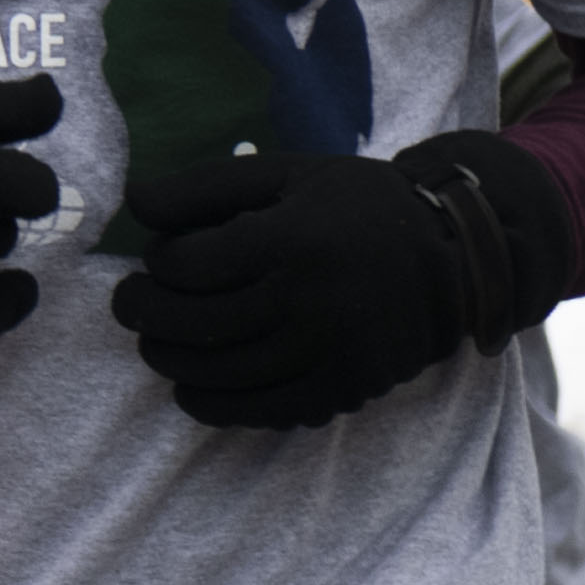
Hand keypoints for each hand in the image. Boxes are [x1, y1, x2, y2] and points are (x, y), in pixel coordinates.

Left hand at [110, 131, 566, 431]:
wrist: (455, 255)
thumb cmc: (354, 205)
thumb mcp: (284, 173)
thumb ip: (205, 187)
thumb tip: (134, 205)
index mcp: (292, 239)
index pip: (189, 266)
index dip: (157, 264)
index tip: (157, 260)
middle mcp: (312, 300)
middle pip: (198, 323)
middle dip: (146, 315)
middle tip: (129, 306)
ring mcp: (332, 351)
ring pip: (225, 373)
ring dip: (172, 363)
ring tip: (156, 345)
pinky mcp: (349, 388)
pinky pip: (268, 411)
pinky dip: (217, 406)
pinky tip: (191, 391)